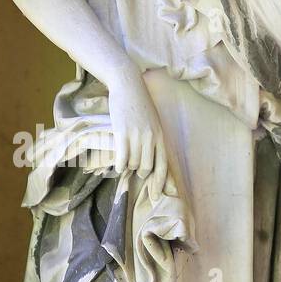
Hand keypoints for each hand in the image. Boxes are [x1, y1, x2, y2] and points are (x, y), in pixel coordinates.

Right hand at [107, 68, 169, 199]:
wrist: (127, 84)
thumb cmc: (139, 104)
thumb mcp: (153, 121)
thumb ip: (154, 139)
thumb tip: (150, 160)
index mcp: (160, 136)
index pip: (163, 166)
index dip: (160, 184)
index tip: (156, 196)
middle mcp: (151, 138)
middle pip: (147, 168)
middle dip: (140, 173)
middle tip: (134, 168)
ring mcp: (137, 136)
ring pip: (133, 164)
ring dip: (128, 166)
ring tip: (124, 158)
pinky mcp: (122, 133)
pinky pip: (122, 159)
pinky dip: (119, 166)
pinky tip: (117, 164)